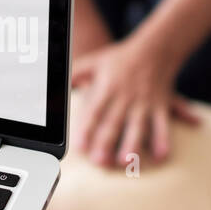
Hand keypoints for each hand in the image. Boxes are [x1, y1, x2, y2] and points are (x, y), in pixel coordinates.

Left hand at [70, 35, 199, 167]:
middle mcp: (126, 96)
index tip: (80, 146)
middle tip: (99, 161)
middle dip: (106, 142)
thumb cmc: (120, 58)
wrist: (155, 47)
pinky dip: (163, 140)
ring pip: (139, 126)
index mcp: (108, 86)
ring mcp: (145, 102)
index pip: (94, 110)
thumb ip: (71, 78)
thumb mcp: (93, 63)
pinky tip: (161, 156)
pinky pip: (163, 124)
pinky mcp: (161, 106)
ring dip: (133, 144)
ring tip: (125, 161)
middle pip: (114, 122)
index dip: (86, 128)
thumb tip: (47, 95)